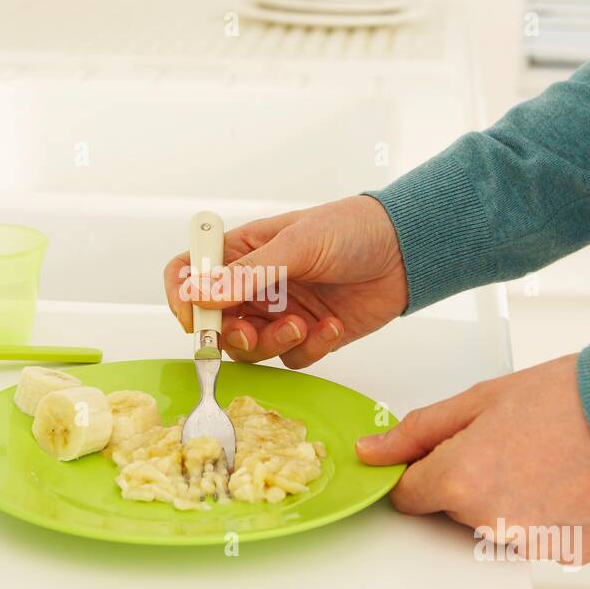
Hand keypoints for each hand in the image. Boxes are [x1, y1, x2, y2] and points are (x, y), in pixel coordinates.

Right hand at [162, 196, 408, 367]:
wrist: (406, 250)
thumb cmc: (351, 229)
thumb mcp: (296, 245)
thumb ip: (247, 275)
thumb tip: (198, 294)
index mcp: (241, 252)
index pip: (188, 274)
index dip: (183, 298)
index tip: (194, 319)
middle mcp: (253, 285)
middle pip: (214, 323)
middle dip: (231, 334)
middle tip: (251, 332)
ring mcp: (279, 312)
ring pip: (250, 348)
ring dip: (272, 342)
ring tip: (303, 324)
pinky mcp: (308, 335)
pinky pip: (290, 358)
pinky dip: (310, 347)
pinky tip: (333, 325)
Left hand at [356, 354, 589, 563]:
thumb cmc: (570, 397)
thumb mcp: (479, 399)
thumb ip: (416, 433)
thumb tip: (371, 452)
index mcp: (458, 481)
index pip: (407, 495)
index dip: (421, 469)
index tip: (441, 452)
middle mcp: (489, 523)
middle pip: (451, 508)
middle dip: (465, 478)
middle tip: (508, 440)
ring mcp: (529, 544)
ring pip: (492, 524)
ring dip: (503, 497)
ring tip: (543, 455)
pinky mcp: (565, 553)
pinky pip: (534, 534)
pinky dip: (542, 511)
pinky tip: (565, 477)